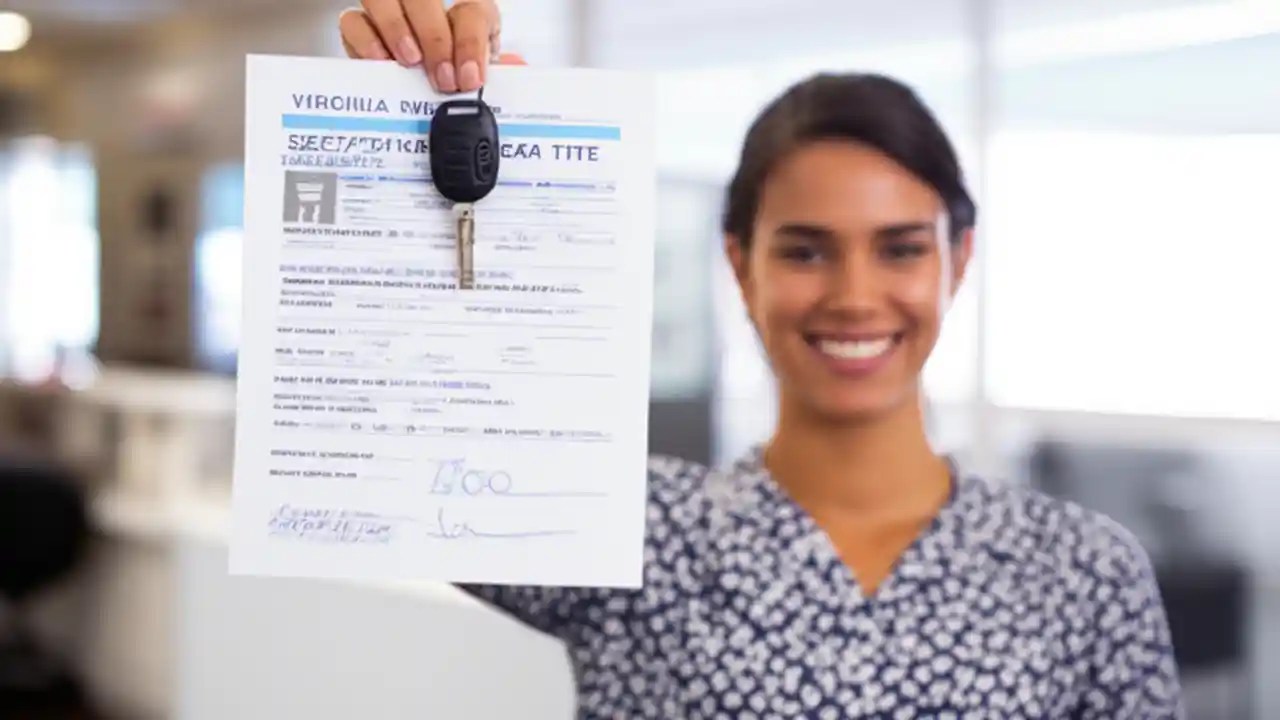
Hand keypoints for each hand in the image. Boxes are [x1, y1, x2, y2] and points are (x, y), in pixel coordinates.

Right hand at [338, 0, 523, 92]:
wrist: (423, 91)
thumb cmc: (456, 80)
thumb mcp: (479, 77)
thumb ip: (499, 72)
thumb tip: (516, 66)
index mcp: (468, 14)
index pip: (472, 10)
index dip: (471, 43)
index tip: (470, 77)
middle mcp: (427, 4)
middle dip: (436, 40)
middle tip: (442, 79)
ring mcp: (391, 9)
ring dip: (398, 29)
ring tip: (410, 63)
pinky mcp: (360, 25)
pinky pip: (353, 21)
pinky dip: (365, 40)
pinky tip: (380, 62)